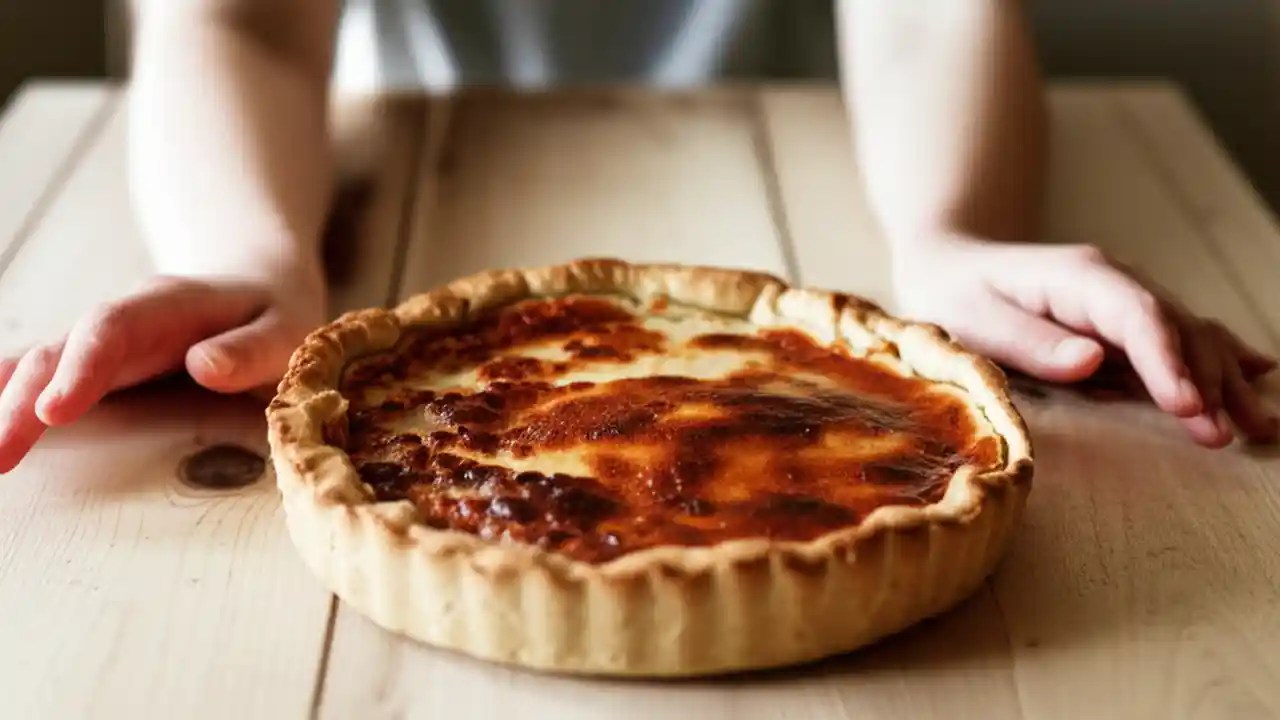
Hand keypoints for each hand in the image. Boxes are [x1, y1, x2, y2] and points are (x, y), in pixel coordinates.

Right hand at [0, 272, 325, 471]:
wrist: (258, 282)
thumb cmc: (273, 314)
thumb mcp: (284, 328)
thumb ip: (251, 349)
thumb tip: (206, 368)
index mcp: (168, 306)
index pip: (112, 330)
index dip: (80, 368)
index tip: (53, 411)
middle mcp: (122, 318)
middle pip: (60, 352)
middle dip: (24, 401)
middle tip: (0, 454)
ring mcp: (100, 340)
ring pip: (40, 366)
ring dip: (4, 405)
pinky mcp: (93, 363)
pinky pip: (40, 375)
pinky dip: (6, 394)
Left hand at [892, 235, 1277, 447]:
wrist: (952, 266)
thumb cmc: (956, 295)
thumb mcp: (976, 319)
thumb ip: (1031, 341)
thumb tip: (1090, 360)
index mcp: (1080, 277)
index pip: (1138, 317)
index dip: (1167, 362)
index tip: (1186, 407)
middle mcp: (1116, 282)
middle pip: (1177, 329)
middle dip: (1207, 382)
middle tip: (1225, 436)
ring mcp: (1127, 300)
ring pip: (1191, 335)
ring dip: (1225, 379)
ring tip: (1257, 426)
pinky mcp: (1127, 322)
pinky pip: (1182, 337)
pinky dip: (1220, 358)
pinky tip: (1258, 373)